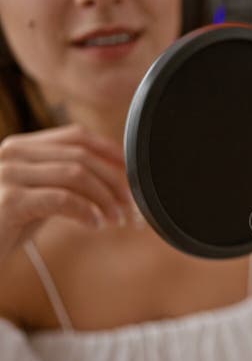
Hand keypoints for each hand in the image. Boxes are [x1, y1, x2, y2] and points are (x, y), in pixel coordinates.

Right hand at [0, 124, 130, 262]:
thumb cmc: (5, 225)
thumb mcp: (38, 194)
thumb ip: (64, 181)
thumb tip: (114, 179)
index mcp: (22, 147)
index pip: (76, 135)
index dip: (111, 151)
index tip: (131, 173)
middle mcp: (13, 153)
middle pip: (82, 156)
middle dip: (114, 182)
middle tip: (130, 207)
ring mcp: (8, 174)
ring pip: (77, 175)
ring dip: (105, 199)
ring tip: (116, 219)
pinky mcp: (10, 199)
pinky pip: (63, 199)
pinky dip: (87, 212)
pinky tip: (95, 224)